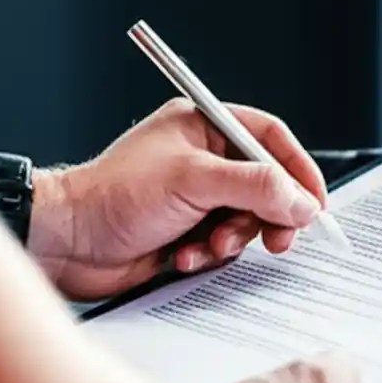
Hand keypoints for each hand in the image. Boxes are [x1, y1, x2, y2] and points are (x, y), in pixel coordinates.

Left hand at [29, 98, 327, 298]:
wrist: (68, 242)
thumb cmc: (114, 198)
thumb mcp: (194, 181)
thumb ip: (256, 187)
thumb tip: (302, 202)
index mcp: (203, 127)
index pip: (270, 138)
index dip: (298, 169)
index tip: (314, 203)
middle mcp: (203, 159)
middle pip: (266, 184)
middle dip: (268, 215)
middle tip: (274, 239)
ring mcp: (196, 196)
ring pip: (247, 220)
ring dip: (232, 240)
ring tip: (206, 245)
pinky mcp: (187, 230)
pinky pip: (223, 245)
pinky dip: (209, 255)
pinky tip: (183, 255)